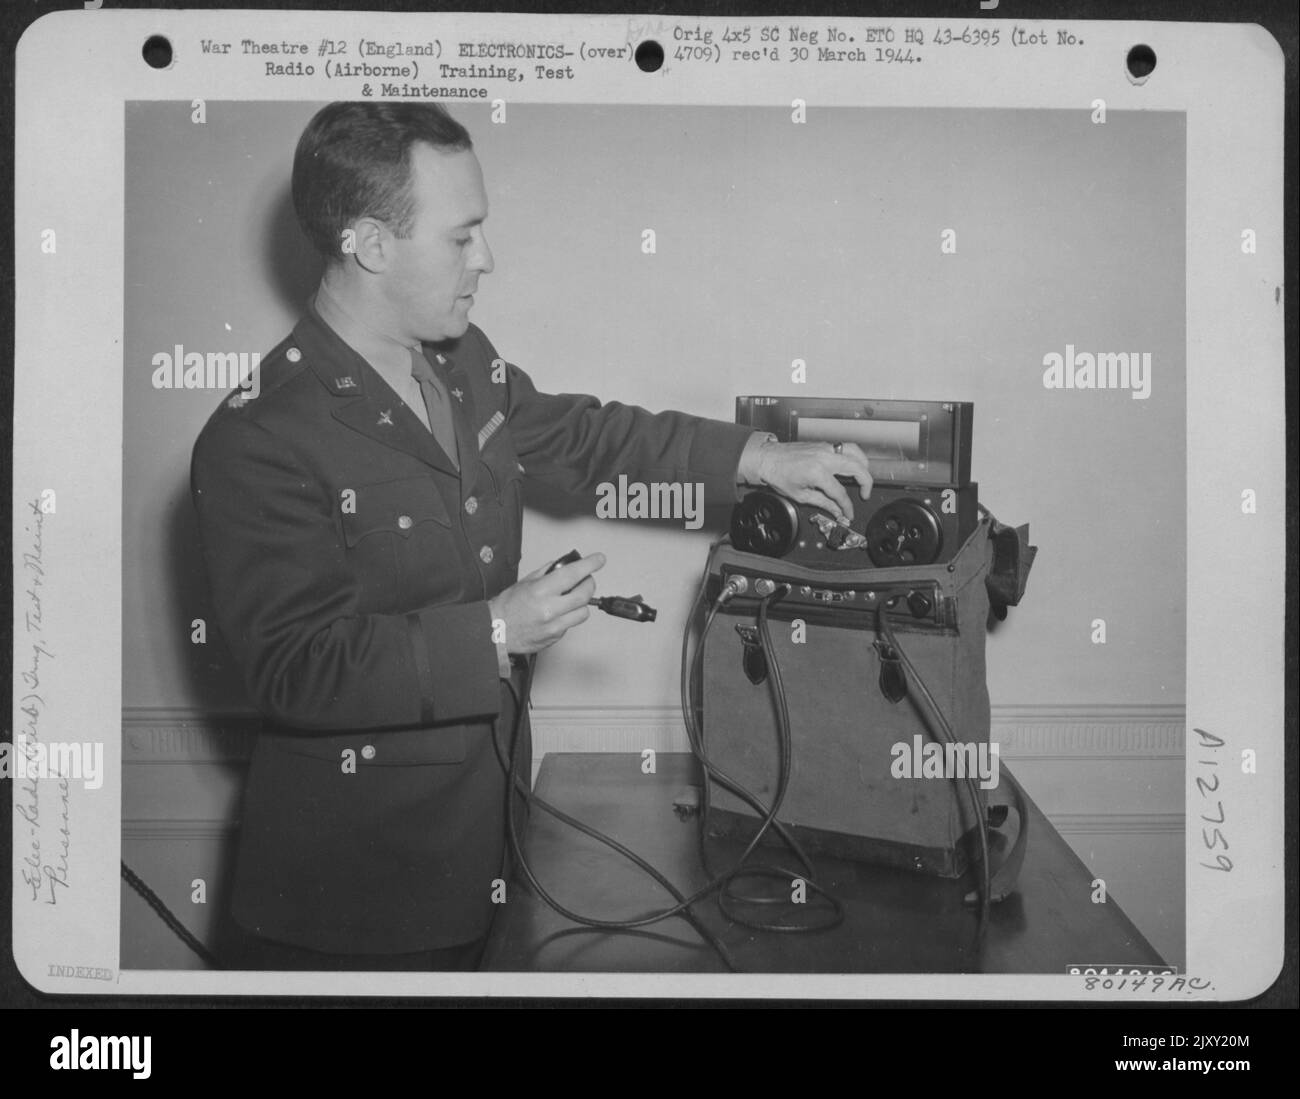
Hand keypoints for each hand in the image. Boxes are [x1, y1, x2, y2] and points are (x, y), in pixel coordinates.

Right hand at [487, 553, 605, 654]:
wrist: (495, 631)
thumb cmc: (507, 607)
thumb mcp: (526, 581)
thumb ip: (548, 572)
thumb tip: (566, 564)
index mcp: (541, 591)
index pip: (572, 574)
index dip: (590, 565)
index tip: (598, 559)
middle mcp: (549, 609)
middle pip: (585, 594)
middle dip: (589, 583)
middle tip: (586, 579)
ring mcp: (554, 625)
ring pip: (583, 612)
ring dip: (580, 603)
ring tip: (570, 599)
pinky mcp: (555, 637)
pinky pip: (571, 624)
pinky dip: (568, 617)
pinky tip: (557, 614)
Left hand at [754, 440, 871, 520]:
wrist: (766, 458)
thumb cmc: (777, 474)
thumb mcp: (799, 495)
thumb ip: (822, 503)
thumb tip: (836, 511)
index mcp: (818, 473)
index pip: (841, 493)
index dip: (847, 506)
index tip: (849, 513)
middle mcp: (824, 458)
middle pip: (857, 468)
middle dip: (866, 483)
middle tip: (864, 494)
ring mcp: (825, 448)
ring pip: (855, 452)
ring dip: (863, 465)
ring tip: (863, 477)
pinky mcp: (823, 444)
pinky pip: (845, 447)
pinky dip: (853, 456)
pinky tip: (852, 465)